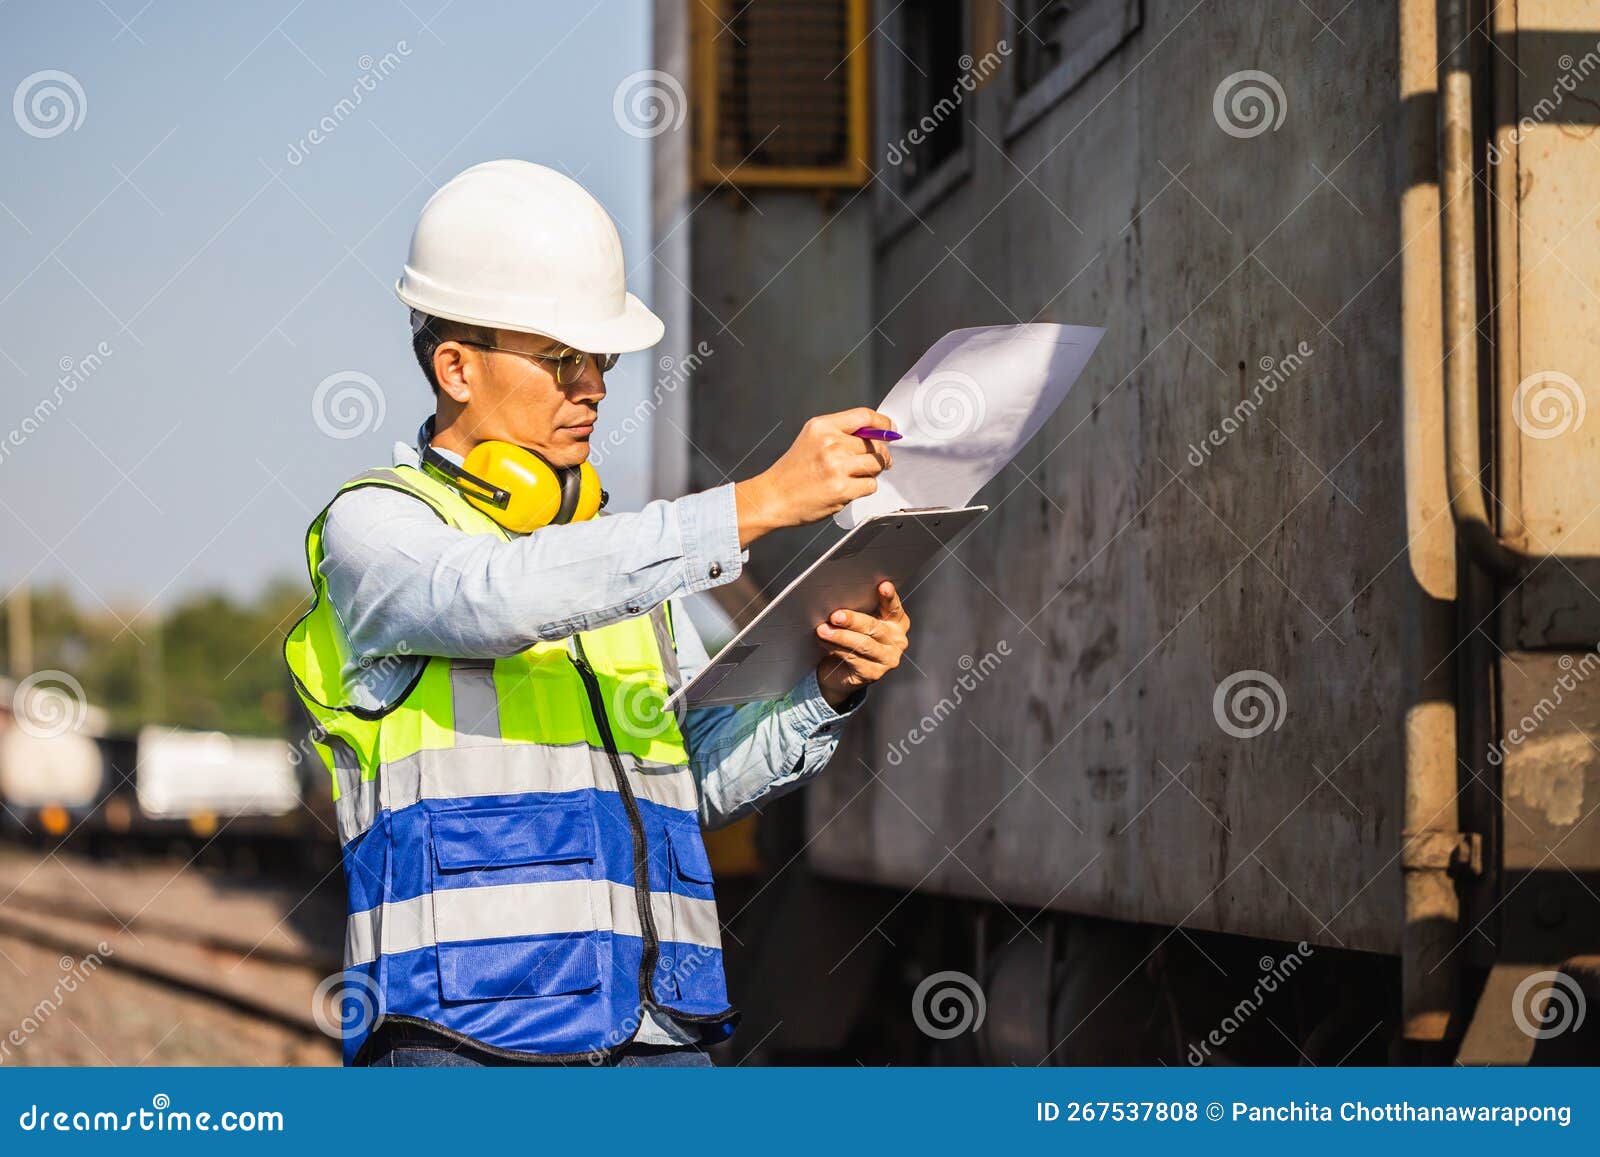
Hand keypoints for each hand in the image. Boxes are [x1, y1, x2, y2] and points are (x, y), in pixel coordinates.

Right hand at [733, 408, 894, 546]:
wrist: (773, 497)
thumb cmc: (792, 471)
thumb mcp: (811, 439)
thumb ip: (839, 433)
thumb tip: (876, 433)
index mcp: (822, 426)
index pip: (864, 416)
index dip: (883, 423)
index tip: (890, 429)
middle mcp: (830, 443)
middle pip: (875, 443)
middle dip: (881, 454)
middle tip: (877, 461)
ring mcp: (836, 467)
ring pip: (876, 465)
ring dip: (873, 472)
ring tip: (858, 476)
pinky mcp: (841, 489)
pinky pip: (871, 485)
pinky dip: (865, 488)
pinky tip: (849, 488)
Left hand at [814, 581, 909, 709]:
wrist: (842, 673)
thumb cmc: (852, 640)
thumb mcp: (859, 624)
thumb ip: (858, 611)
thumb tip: (838, 600)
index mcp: (897, 623)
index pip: (894, 608)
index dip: (889, 597)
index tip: (883, 586)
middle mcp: (897, 641)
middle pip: (874, 627)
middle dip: (852, 620)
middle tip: (835, 616)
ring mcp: (887, 659)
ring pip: (863, 644)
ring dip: (840, 636)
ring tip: (823, 630)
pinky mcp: (874, 673)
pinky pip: (854, 659)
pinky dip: (836, 649)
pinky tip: (825, 642)